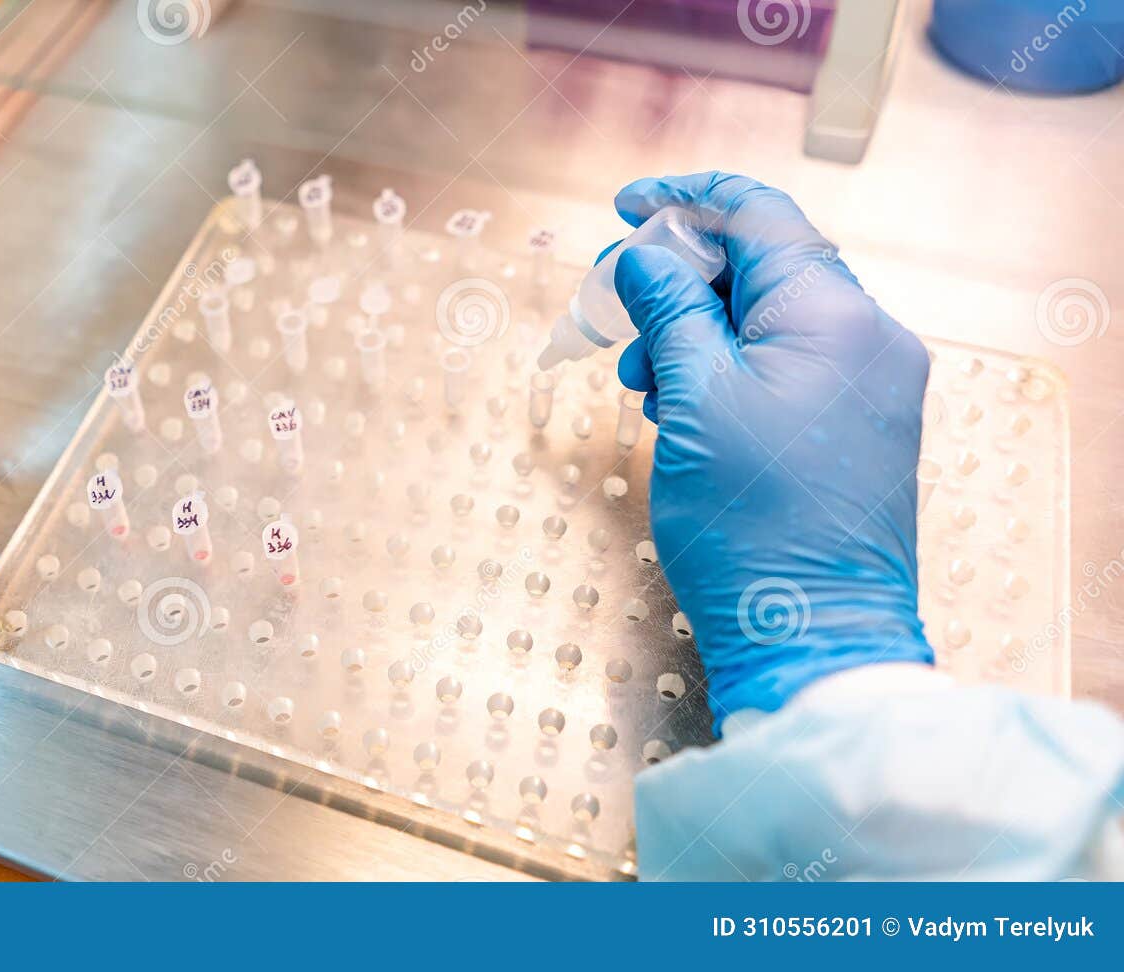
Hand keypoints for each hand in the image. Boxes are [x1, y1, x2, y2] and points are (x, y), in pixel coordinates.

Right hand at [608, 172, 932, 728]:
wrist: (813, 635)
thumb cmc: (749, 521)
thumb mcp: (693, 400)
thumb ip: (670, 309)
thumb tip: (644, 253)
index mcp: (834, 314)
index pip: (760, 214)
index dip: (684, 199)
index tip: (623, 209)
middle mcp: (870, 336)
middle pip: (764, 265)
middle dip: (680, 280)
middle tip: (614, 313)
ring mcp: (873, 383)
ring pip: (771, 319)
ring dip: (697, 331)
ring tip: (642, 380)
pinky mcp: (863, 426)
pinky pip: (791, 366)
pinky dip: (731, 369)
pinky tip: (682, 407)